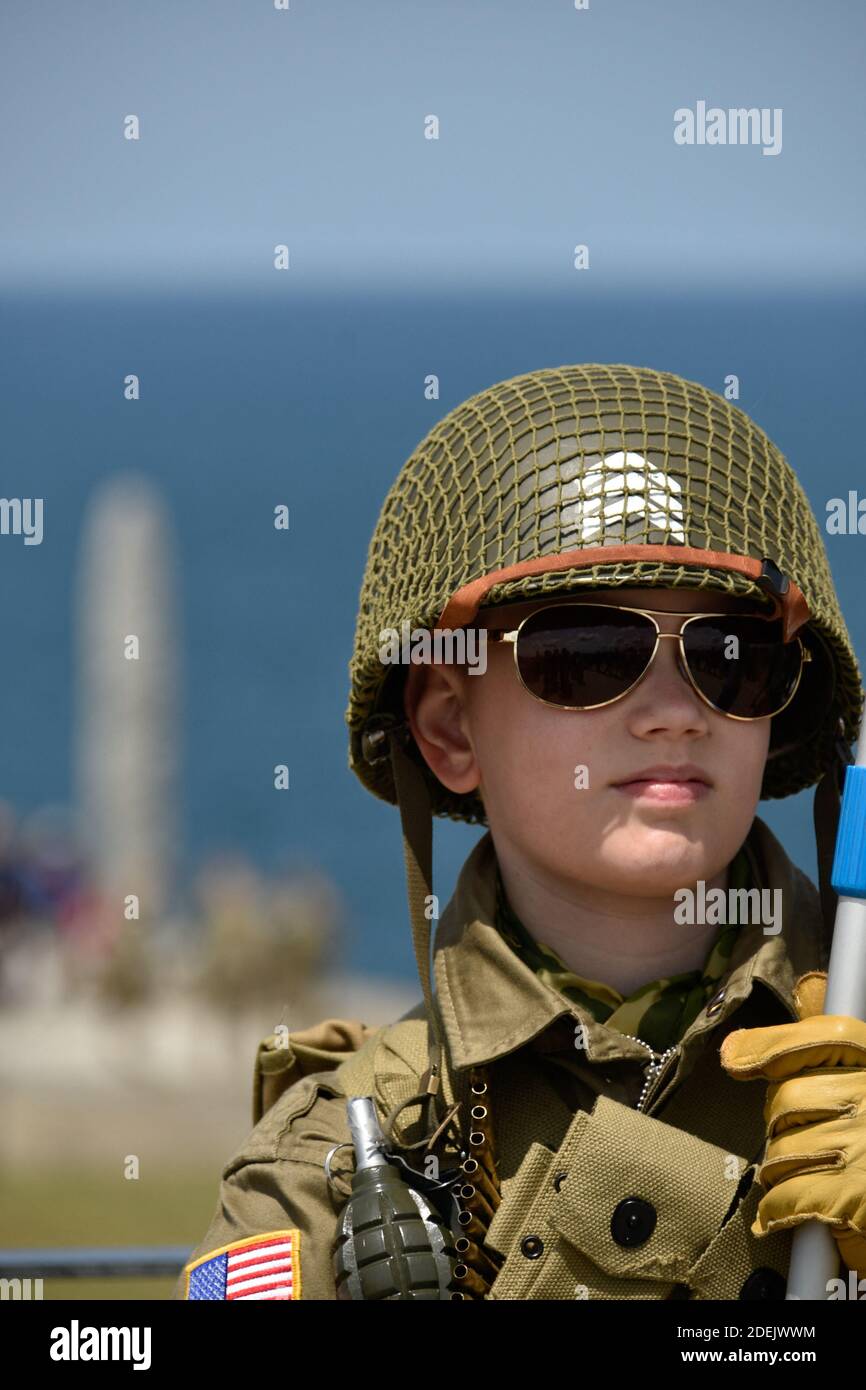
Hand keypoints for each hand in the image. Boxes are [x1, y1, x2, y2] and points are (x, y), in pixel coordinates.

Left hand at [719, 972, 865, 1278]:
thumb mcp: (863, 1074)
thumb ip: (828, 1038)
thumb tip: (800, 993)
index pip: (826, 1035)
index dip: (771, 1046)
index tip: (735, 1059)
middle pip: (788, 1098)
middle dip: (780, 1122)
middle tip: (800, 1136)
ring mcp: (861, 1147)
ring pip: (782, 1148)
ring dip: (782, 1168)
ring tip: (808, 1174)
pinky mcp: (851, 1198)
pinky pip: (785, 1196)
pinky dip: (776, 1207)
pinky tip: (781, 1210)